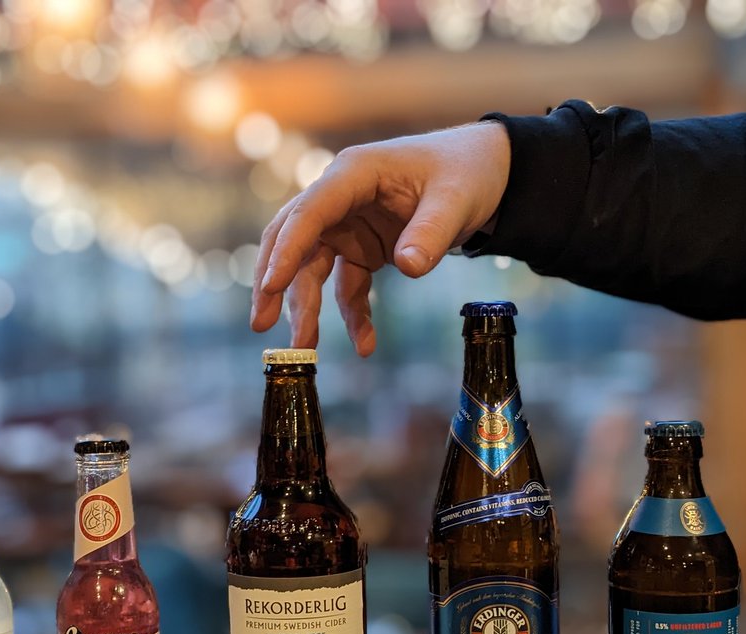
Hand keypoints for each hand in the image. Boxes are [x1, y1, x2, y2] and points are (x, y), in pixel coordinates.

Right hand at [251, 120, 510, 355]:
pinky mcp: (362, 248)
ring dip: (307, 308)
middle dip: (275, 283)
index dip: (288, 250)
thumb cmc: (466, 172)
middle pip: (293, 240)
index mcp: (354, 173)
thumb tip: (409, 268)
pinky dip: (352, 315)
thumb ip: (432, 233)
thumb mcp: (457, 199)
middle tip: (261, 323)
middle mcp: (340, 197)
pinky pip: (346, 285)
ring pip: (312, 268)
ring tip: (306, 349)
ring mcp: (348, 225)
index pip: (310, 213)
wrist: (485, 174)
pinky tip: (365, 345)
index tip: (270, 286)